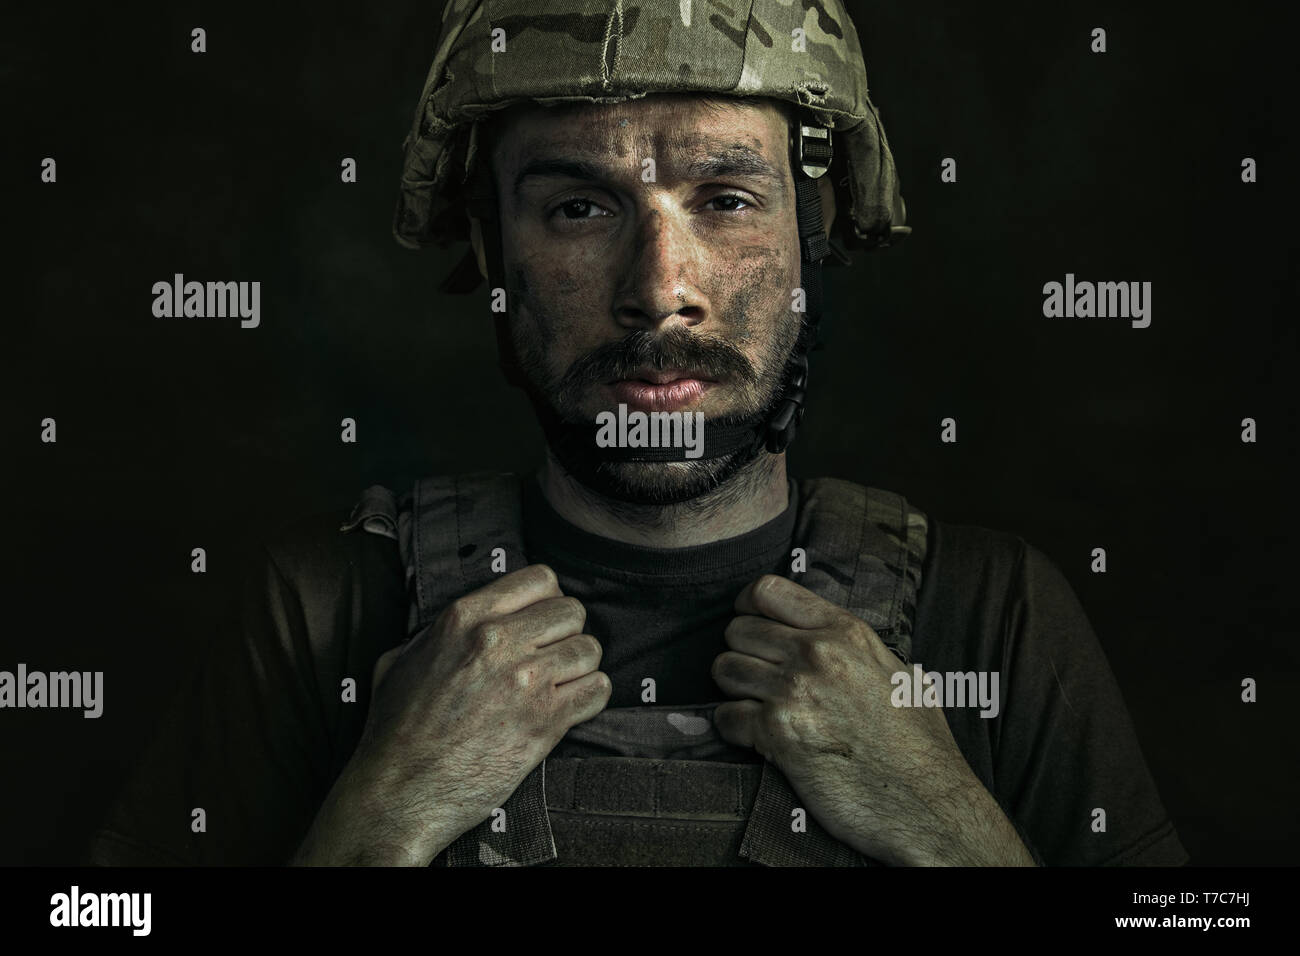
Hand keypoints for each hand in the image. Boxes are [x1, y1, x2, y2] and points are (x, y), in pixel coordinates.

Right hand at [293, 563, 610, 865]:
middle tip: (549, 656)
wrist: (399, 793)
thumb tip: (471, 620)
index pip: (540, 578)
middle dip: (566, 633)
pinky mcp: (546, 722)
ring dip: (579, 667)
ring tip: (558, 684)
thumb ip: (440, 630)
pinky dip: (590, 697)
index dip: (546, 598)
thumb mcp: (402, 658)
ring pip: (589, 650)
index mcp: (464, 618)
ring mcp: (526, 682)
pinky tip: (569, 706)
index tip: (540, 619)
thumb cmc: (395, 730)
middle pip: (572, 611)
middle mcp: (498, 642)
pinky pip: (597, 690)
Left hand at [712, 574, 1032, 865]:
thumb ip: (861, 649)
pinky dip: (733, 728)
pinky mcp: (777, 734)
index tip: (750, 622)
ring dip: (734, 689)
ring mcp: (794, 692)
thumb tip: (834, 640)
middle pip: (738, 630)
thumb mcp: (902, 674)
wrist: (928, 804)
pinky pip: (726, 717)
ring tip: (755, 705)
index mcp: (846, 632)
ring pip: (724, 669)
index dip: (749, 606)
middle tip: (757, 677)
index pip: (769, 591)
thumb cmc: (921, 745)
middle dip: (742, 652)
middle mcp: (816, 654)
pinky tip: (756, 737)